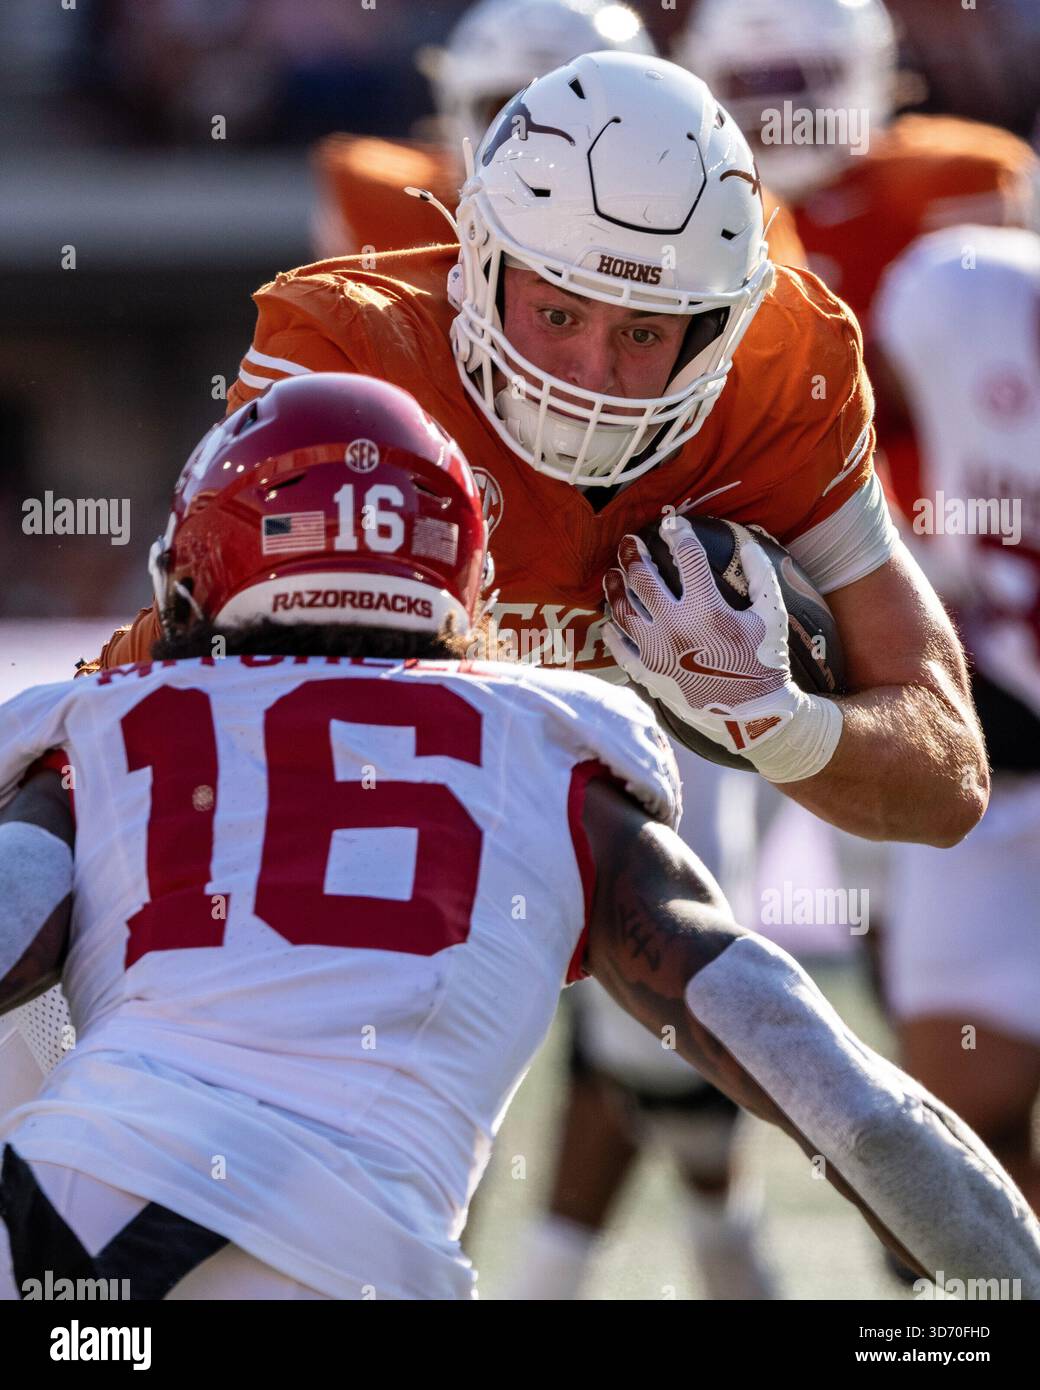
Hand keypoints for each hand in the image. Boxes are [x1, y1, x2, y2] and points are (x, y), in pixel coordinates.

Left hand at [602, 518, 842, 779]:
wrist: (754, 716)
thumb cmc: (766, 663)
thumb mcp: (772, 615)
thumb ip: (760, 574)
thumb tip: (747, 540)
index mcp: (706, 610)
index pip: (687, 557)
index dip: (678, 534)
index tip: (672, 523)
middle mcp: (675, 628)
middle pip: (643, 579)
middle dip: (633, 554)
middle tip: (629, 542)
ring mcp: (657, 652)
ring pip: (623, 610)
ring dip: (615, 587)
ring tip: (612, 573)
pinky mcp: (648, 674)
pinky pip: (620, 648)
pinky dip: (612, 630)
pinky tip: (610, 619)